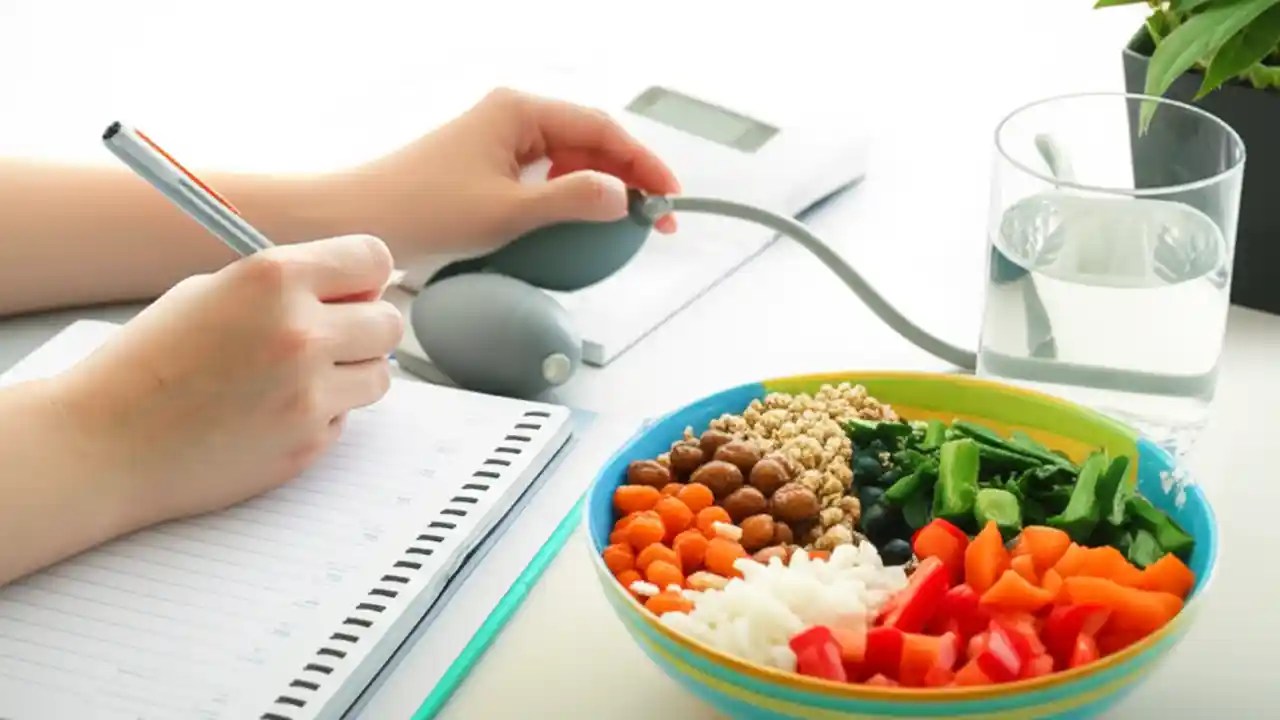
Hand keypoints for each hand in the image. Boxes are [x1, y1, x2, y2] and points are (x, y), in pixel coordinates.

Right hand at [57, 234, 401, 528]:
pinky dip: (319, 415)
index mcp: (273, 278)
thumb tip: (356, 292)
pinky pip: (344, 419)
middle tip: (331, 336)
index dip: (366, 275)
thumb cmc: (149, 364)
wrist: (103, 443)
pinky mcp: (308, 442)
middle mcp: (300, 332)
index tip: (356, 288)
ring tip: (297, 378)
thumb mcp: (213, 294)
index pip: (374, 259)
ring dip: (351, 374)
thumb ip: (288, 287)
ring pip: (379, 375)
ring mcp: (308, 392)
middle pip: (389, 322)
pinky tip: (268, 414)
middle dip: (365, 327)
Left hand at [338, 87, 681, 259]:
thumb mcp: (506, 213)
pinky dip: (571, 201)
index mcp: (519, 112)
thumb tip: (620, 196)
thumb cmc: (419, 209)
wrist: (359, 221)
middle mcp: (512, 119)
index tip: (668, 195)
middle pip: (590, 142)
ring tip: (627, 227)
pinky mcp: (490, 169)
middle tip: (656, 219)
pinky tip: (580, 228)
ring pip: (571, 161)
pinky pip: (546, 179)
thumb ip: (569, 201)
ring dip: (602, 191)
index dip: (643, 162)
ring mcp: (500, 143)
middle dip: (628, 178)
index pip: (601, 129)